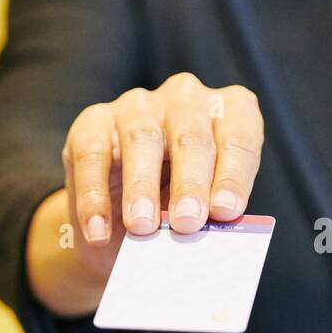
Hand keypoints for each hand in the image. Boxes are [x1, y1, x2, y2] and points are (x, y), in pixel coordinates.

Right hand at [27, 75, 263, 313]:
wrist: (125, 225)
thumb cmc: (179, 207)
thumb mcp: (202, 210)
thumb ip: (210, 214)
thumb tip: (208, 234)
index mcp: (229, 113)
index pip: (239, 137)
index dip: (233, 174)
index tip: (226, 211)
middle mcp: (186, 99)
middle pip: (191, 137)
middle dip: (190, 183)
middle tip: (187, 222)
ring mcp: (138, 106)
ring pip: (141, 139)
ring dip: (142, 187)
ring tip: (142, 227)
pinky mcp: (93, 122)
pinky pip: (93, 155)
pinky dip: (94, 198)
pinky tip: (100, 231)